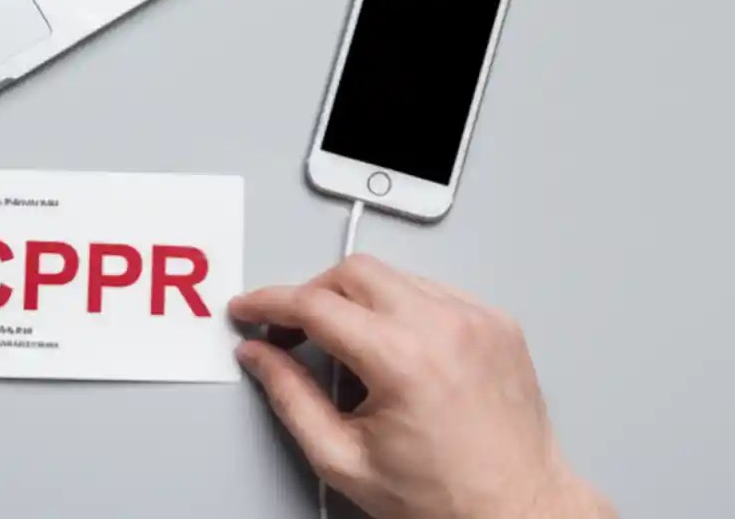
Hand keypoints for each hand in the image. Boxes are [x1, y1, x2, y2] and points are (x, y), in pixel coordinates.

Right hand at [230, 255, 614, 518]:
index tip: (249, 309)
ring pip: (393, 275)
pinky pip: (432, 289)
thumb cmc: (446, 497)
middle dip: (311, 293)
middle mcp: (444, 327)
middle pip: (353, 272)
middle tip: (291, 329)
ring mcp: (476, 319)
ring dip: (356, 299)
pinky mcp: (496, 321)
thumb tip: (260, 356)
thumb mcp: (344, 459)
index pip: (315, 305)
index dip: (269, 304)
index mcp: (402, 360)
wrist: (519, 509)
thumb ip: (291, 397)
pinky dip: (400, 307)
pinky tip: (392, 345)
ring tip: (348, 347)